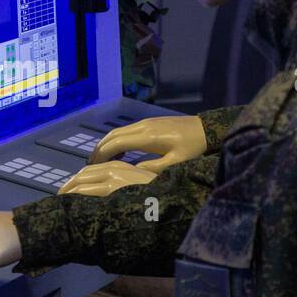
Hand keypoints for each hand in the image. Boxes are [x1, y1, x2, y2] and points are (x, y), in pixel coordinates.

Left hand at [58, 160, 156, 196]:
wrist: (174, 198)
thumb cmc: (162, 196)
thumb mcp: (142, 187)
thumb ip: (126, 188)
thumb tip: (111, 198)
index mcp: (122, 167)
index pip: (93, 170)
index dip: (79, 179)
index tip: (71, 189)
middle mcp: (116, 169)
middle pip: (83, 173)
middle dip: (69, 184)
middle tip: (60, 195)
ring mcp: (113, 177)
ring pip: (81, 181)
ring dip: (67, 190)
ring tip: (59, 200)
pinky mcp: (112, 189)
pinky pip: (85, 191)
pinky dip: (73, 195)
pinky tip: (68, 202)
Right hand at [88, 115, 205, 173]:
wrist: (207, 129)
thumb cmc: (194, 148)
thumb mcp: (176, 163)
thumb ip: (153, 168)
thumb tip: (131, 173)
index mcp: (147, 137)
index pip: (116, 144)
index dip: (101, 156)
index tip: (92, 168)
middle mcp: (142, 127)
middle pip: (112, 136)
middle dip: (98, 150)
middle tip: (89, 167)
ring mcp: (145, 123)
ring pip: (117, 132)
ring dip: (106, 145)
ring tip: (99, 161)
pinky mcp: (149, 124)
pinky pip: (126, 132)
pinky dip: (116, 142)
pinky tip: (117, 155)